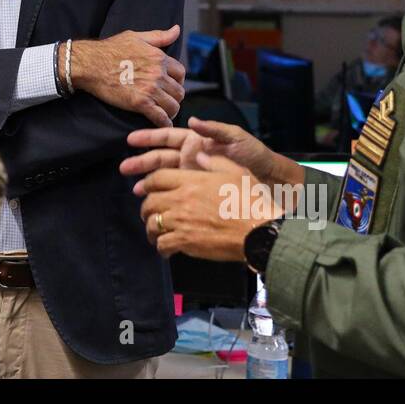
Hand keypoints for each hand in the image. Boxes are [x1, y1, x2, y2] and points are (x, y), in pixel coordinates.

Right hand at [70, 25, 184, 125]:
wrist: (89, 64)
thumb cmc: (109, 49)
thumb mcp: (136, 37)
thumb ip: (159, 36)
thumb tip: (176, 30)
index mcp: (159, 58)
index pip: (181, 73)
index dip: (178, 80)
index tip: (171, 85)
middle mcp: (158, 74)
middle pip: (179, 91)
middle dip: (174, 97)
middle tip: (167, 101)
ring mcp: (150, 89)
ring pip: (173, 106)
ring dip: (170, 110)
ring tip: (164, 112)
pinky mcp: (140, 103)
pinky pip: (160, 117)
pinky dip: (164, 122)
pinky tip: (161, 122)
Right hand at [121, 115, 303, 191]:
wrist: (272, 182)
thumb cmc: (255, 156)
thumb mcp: (237, 138)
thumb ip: (214, 130)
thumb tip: (192, 121)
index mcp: (198, 141)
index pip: (168, 138)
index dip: (149, 138)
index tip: (130, 140)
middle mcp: (193, 157)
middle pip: (161, 158)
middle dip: (141, 162)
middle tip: (123, 169)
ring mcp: (195, 175)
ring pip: (166, 177)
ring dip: (149, 182)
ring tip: (135, 190)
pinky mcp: (199, 192)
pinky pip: (178, 192)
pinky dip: (165, 197)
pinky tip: (155, 203)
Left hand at [134, 154, 281, 260]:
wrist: (259, 231)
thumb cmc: (251, 200)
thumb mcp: (236, 171)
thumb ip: (214, 161)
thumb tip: (198, 154)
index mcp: (191, 180)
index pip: (156, 178)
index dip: (148, 183)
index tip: (146, 189)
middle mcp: (181, 199)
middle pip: (149, 202)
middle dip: (146, 208)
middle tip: (149, 213)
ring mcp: (181, 221)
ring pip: (152, 224)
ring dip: (151, 229)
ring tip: (155, 233)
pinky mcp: (185, 242)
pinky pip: (162, 244)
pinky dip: (161, 247)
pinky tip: (165, 249)